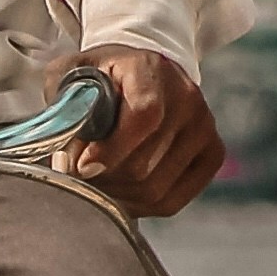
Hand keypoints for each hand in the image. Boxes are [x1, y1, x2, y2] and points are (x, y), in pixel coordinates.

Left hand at [70, 47, 221, 217]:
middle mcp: (187, 97)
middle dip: (103, 178)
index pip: (144, 115)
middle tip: (80, 174)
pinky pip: (171, 201)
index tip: (82, 166)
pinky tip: (121, 191)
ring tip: (98, 180)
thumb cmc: (102, 77)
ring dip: (117, 194)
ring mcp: (204, 127)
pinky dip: (140, 205)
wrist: (145, 73)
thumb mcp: (72, 74)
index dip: (111, 149)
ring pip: (155, 188)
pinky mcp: (212, 154)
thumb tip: (67, 160)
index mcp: (151, 69)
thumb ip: (65, 107)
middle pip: (144, 164)